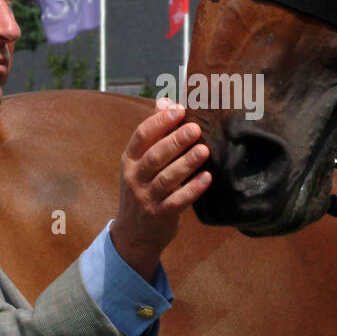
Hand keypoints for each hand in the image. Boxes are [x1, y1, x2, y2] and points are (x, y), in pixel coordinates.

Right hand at [109, 100, 211, 280]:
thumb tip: (165, 101)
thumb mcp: (140, 162)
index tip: (179, 109)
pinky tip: (207, 179)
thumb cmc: (143, 189)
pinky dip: (192, 190)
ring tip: (204, 150)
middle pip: (154, 156)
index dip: (159, 122)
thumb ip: (154, 133)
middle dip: (175, 141)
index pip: (141, 136)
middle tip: (196, 128)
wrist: (134, 234)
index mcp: (129, 160)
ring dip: (185, 164)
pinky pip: (176, 202)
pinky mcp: (158, 216)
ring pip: (166, 179)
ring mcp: (145, 198)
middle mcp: (134, 178)